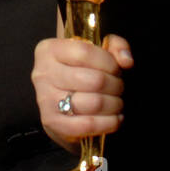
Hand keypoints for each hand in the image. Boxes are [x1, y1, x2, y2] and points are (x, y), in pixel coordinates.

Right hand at [34, 33, 132, 152]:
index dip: (108, 62)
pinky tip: (115, 118)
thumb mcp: (96, 50)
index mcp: (49, 50)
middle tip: (119, 87)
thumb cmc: (80, 71)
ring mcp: (45, 99)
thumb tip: (126, 60)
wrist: (58, 102)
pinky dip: (109, 123)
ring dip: (114, 104)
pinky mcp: (52, 122)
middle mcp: (43, 73)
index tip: (117, 68)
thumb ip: (114, 45)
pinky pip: (88, 125)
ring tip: (117, 102)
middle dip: (115, 85)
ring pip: (94, 103)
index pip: (84, 52)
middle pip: (94, 80)